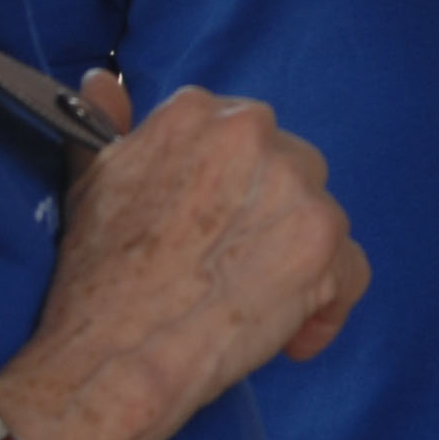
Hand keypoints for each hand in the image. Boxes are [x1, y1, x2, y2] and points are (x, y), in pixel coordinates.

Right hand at [0, 76, 371, 439]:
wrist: (111, 356)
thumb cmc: (96, 277)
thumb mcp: (88, 180)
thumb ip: (107, 123)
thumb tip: (102, 83)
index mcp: (198, 112)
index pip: (242, 136)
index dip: (233, 189)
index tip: (215, 226)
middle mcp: (252, 133)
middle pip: (290, 169)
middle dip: (270, 219)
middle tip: (231, 268)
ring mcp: (293, 187)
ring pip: (320, 216)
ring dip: (296, 261)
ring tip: (253, 306)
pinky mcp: (320, 244)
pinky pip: (350, 270)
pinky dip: (329, 306)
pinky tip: (292, 336)